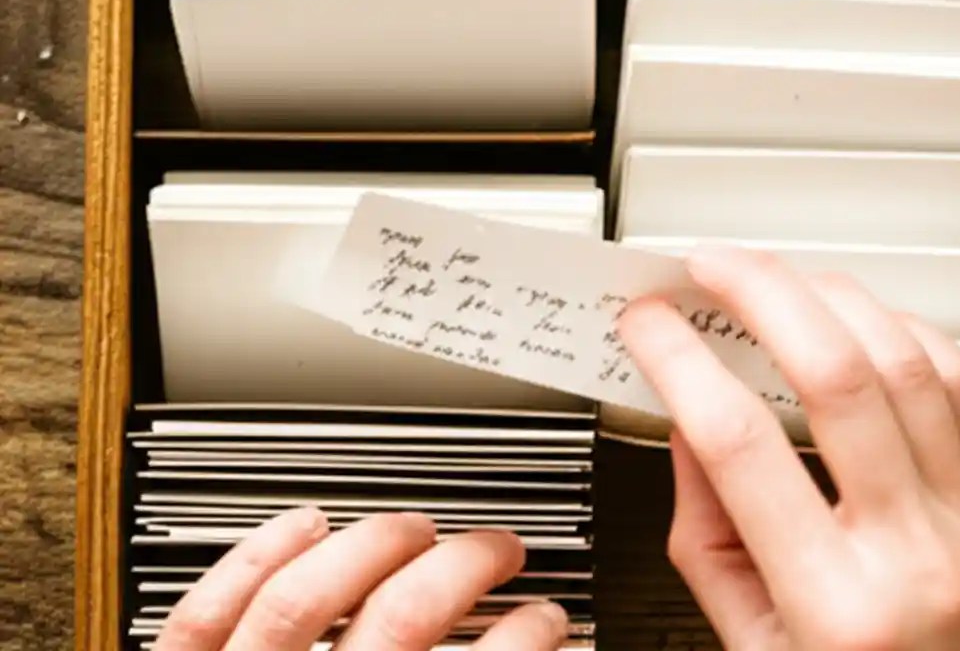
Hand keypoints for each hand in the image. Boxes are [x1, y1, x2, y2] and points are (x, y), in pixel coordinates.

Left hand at [155, 510, 568, 650]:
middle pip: (399, 622)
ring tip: (419, 528)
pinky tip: (307, 524)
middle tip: (501, 553)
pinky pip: (208, 611)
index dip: (523, 638)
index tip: (548, 619)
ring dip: (373, 546)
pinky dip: (258, 556)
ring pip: (304, 600)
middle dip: (464, 569)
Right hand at [618, 246, 959, 650]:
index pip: (739, 446)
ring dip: (834, 299)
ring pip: (909, 362)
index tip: (650, 327)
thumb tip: (689, 434)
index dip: (680, 363)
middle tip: (712, 267)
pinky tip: (866, 322)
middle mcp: (917, 555)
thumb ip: (712, 546)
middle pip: (834, 377)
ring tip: (782, 282)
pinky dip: (907, 332)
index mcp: (836, 609)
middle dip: (761, 294)